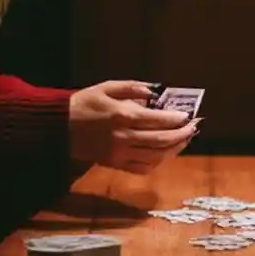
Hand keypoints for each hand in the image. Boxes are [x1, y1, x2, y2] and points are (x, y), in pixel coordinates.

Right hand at [68, 80, 197, 174]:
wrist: (60, 127)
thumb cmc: (85, 104)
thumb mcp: (108, 87)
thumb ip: (134, 88)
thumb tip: (156, 92)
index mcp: (123, 116)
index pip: (158, 120)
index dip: (177, 119)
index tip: (188, 116)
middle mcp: (124, 137)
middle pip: (161, 140)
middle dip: (182, 134)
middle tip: (194, 128)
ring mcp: (120, 154)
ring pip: (156, 156)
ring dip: (174, 149)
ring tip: (185, 140)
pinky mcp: (115, 164)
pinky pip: (143, 167)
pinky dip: (158, 162)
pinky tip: (166, 153)